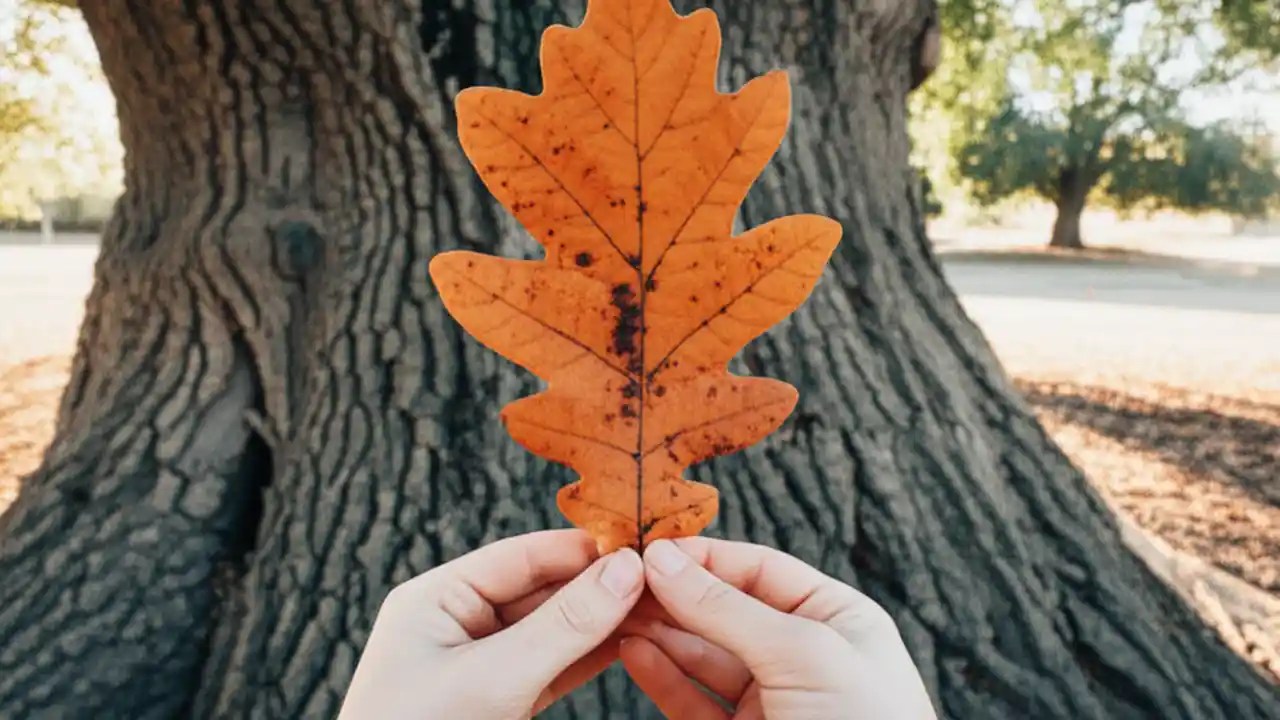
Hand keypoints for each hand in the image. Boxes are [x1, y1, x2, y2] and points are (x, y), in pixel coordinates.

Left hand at [338, 530, 643, 718]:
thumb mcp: (493, 679)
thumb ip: (563, 626)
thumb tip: (627, 570)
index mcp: (435, 598)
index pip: (523, 555)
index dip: (585, 548)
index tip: (644, 545)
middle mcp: (455, 623)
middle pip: (543, 590)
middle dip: (602, 585)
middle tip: (666, 579)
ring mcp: (478, 665)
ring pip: (553, 631)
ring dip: (604, 621)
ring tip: (661, 608)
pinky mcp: (497, 701)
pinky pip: (551, 668)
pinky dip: (589, 656)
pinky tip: (631, 642)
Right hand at [621, 538, 935, 718]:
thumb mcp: (802, 654)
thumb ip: (727, 607)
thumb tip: (665, 560)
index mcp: (837, 620)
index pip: (759, 569)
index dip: (705, 557)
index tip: (651, 549)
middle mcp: (803, 656)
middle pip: (725, 609)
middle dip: (674, 593)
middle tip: (621, 577)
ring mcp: (773, 702)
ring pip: (703, 656)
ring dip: (659, 632)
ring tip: (616, 610)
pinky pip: (694, 701)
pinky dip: (662, 676)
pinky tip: (633, 652)